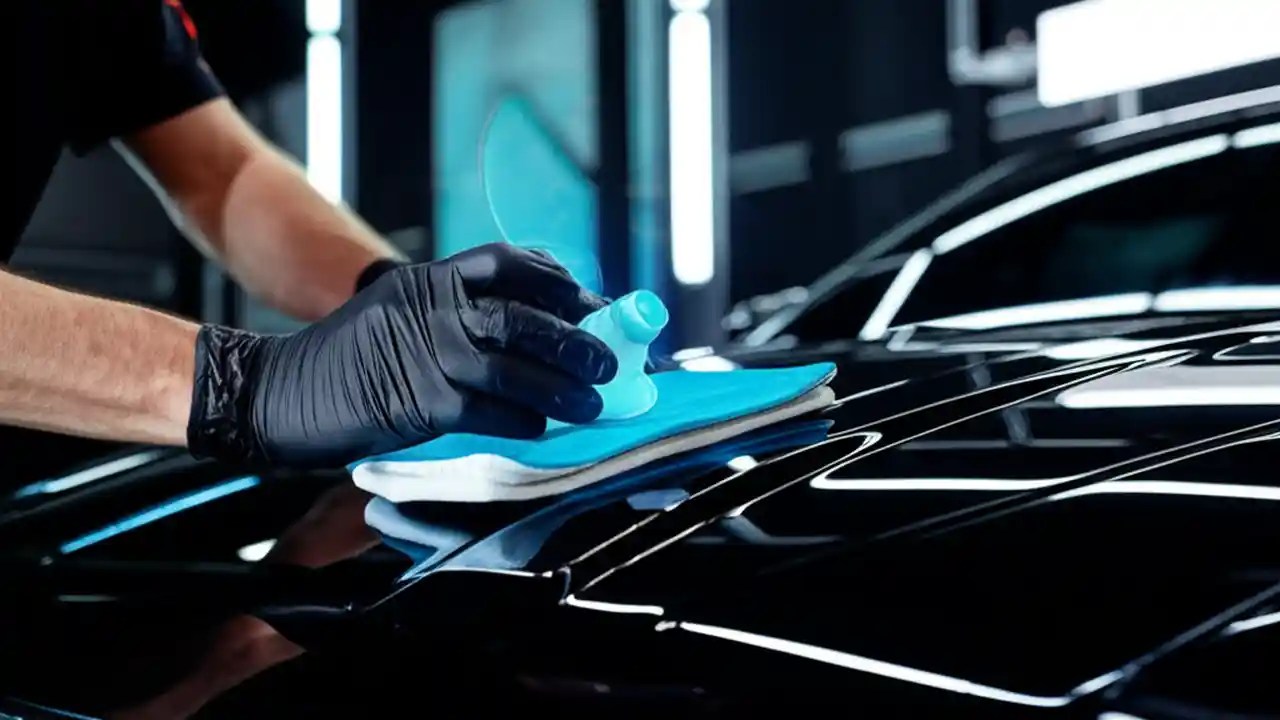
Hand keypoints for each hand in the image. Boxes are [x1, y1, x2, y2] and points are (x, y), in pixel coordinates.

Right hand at [187, 244, 617, 467]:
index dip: (558, 280)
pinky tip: (543, 425)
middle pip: (526, 315)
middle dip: (579, 338)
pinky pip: (493, 409)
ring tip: (596, 401)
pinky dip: (526, 418)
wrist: (273, 393)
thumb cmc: (344, 363)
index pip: (509, 262)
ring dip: (566, 386)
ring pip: (518, 365)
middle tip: (612, 360)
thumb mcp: (396, 314)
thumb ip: (451, 315)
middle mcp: (432, 308)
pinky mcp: (422, 401)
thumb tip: (525, 335)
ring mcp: (427, 353)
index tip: (593, 303)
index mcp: (428, 280)